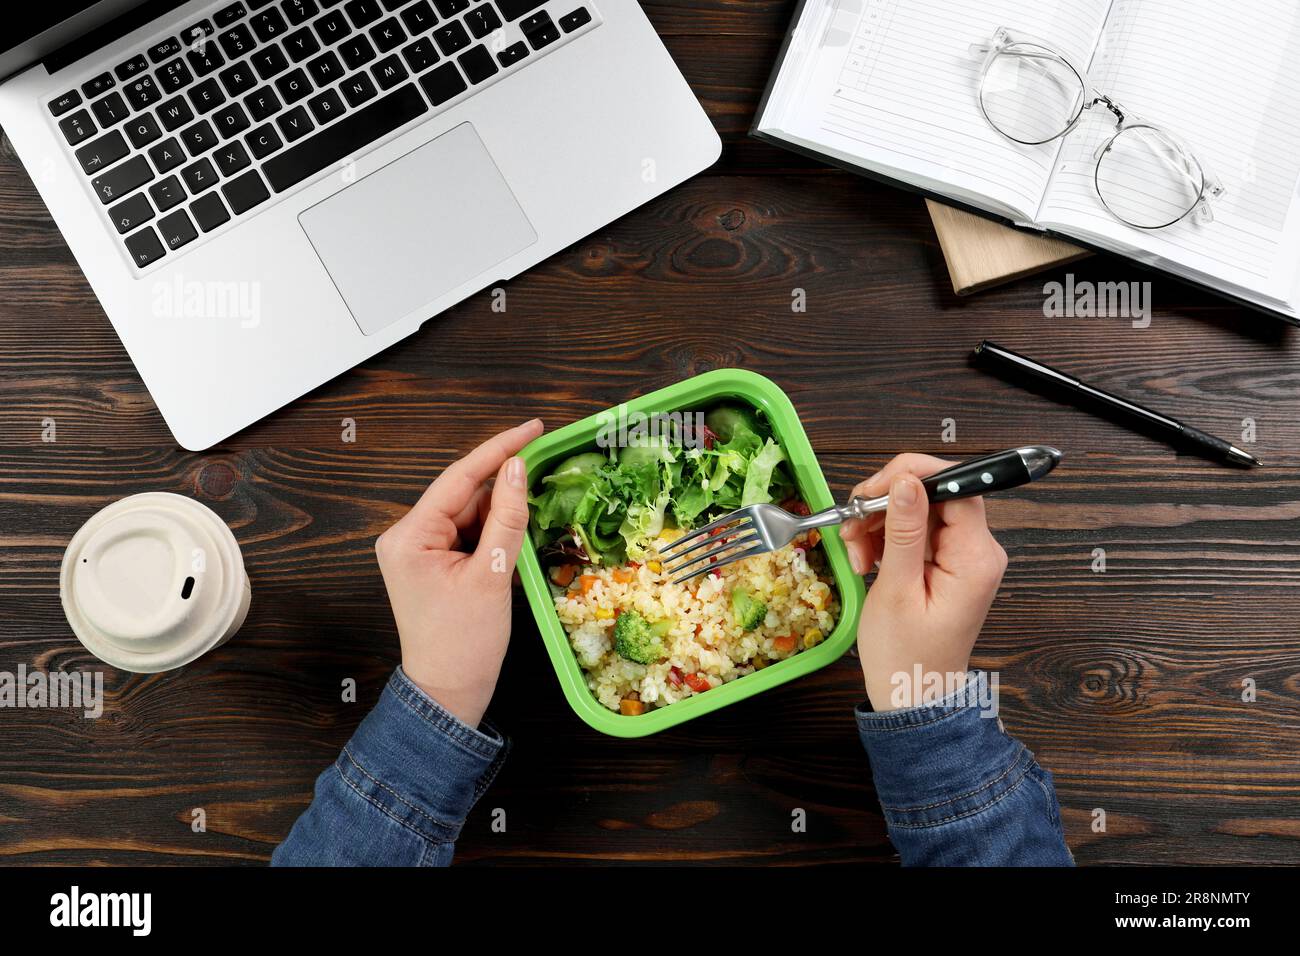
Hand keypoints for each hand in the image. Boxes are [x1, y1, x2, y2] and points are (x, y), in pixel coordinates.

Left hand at [375, 419, 544, 726]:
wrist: (448, 693)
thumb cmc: (465, 643)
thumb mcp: (493, 576)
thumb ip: (506, 518)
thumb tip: (518, 468)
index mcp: (408, 535)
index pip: (459, 477)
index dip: (499, 448)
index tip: (533, 427)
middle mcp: (406, 536)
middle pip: (464, 493)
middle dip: (504, 483)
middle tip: (547, 462)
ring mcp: (418, 550)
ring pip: (469, 512)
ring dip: (502, 509)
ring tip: (536, 504)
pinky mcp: (433, 564)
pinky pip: (468, 533)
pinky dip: (494, 530)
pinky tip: (517, 529)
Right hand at [839, 454, 1007, 711]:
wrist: (912, 695)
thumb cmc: (906, 654)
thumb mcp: (896, 589)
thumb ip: (903, 530)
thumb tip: (906, 480)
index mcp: (976, 557)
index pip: (957, 486)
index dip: (913, 476)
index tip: (872, 490)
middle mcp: (978, 551)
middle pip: (934, 495)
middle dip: (887, 504)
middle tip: (853, 525)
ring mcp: (963, 556)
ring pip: (919, 511)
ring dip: (880, 522)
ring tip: (856, 553)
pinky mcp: (947, 562)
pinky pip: (916, 531)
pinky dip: (886, 538)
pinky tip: (867, 559)